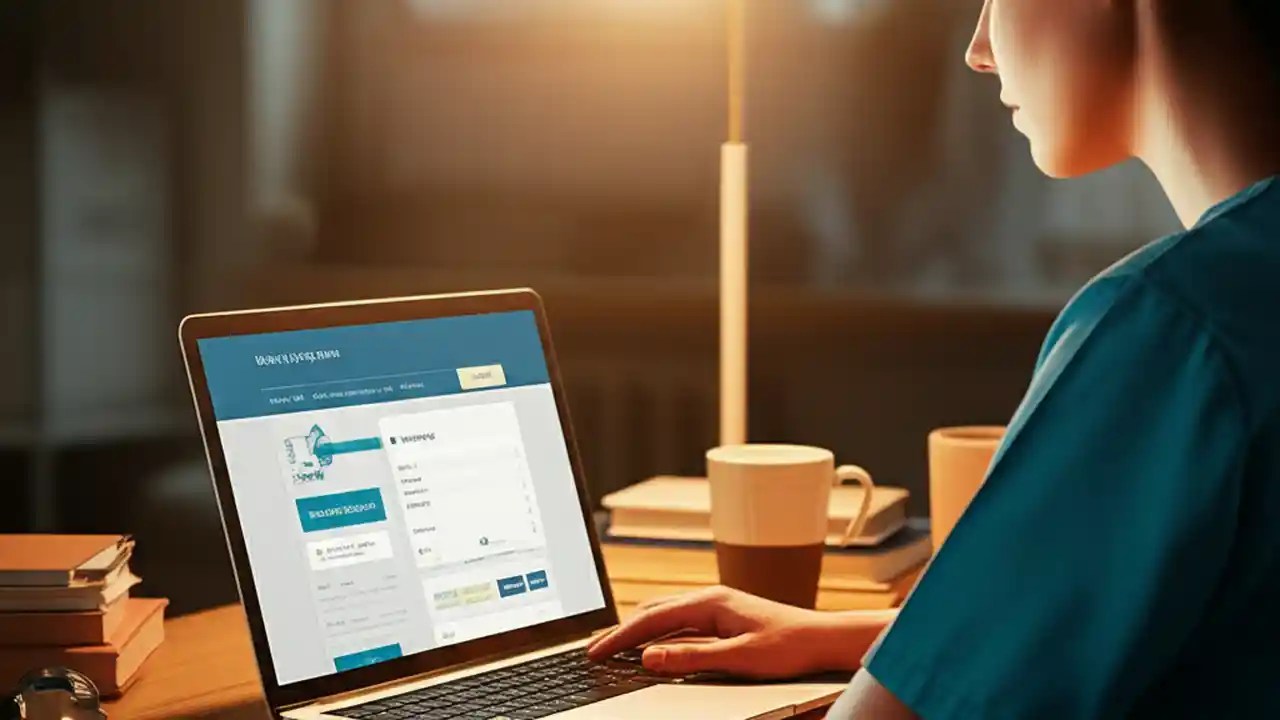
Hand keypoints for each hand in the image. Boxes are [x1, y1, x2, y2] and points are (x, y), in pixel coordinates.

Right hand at [585, 586, 894, 678]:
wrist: (822, 639)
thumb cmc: (788, 646)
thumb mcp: (738, 658)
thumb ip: (692, 657)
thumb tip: (649, 657)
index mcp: (709, 602)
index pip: (652, 619)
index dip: (620, 637)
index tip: (596, 651)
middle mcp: (710, 598)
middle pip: (653, 611)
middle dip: (622, 631)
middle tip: (595, 650)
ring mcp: (717, 605)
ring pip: (665, 614)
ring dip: (638, 629)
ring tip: (615, 646)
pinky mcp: (724, 615)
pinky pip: (680, 621)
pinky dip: (658, 632)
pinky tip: (653, 645)